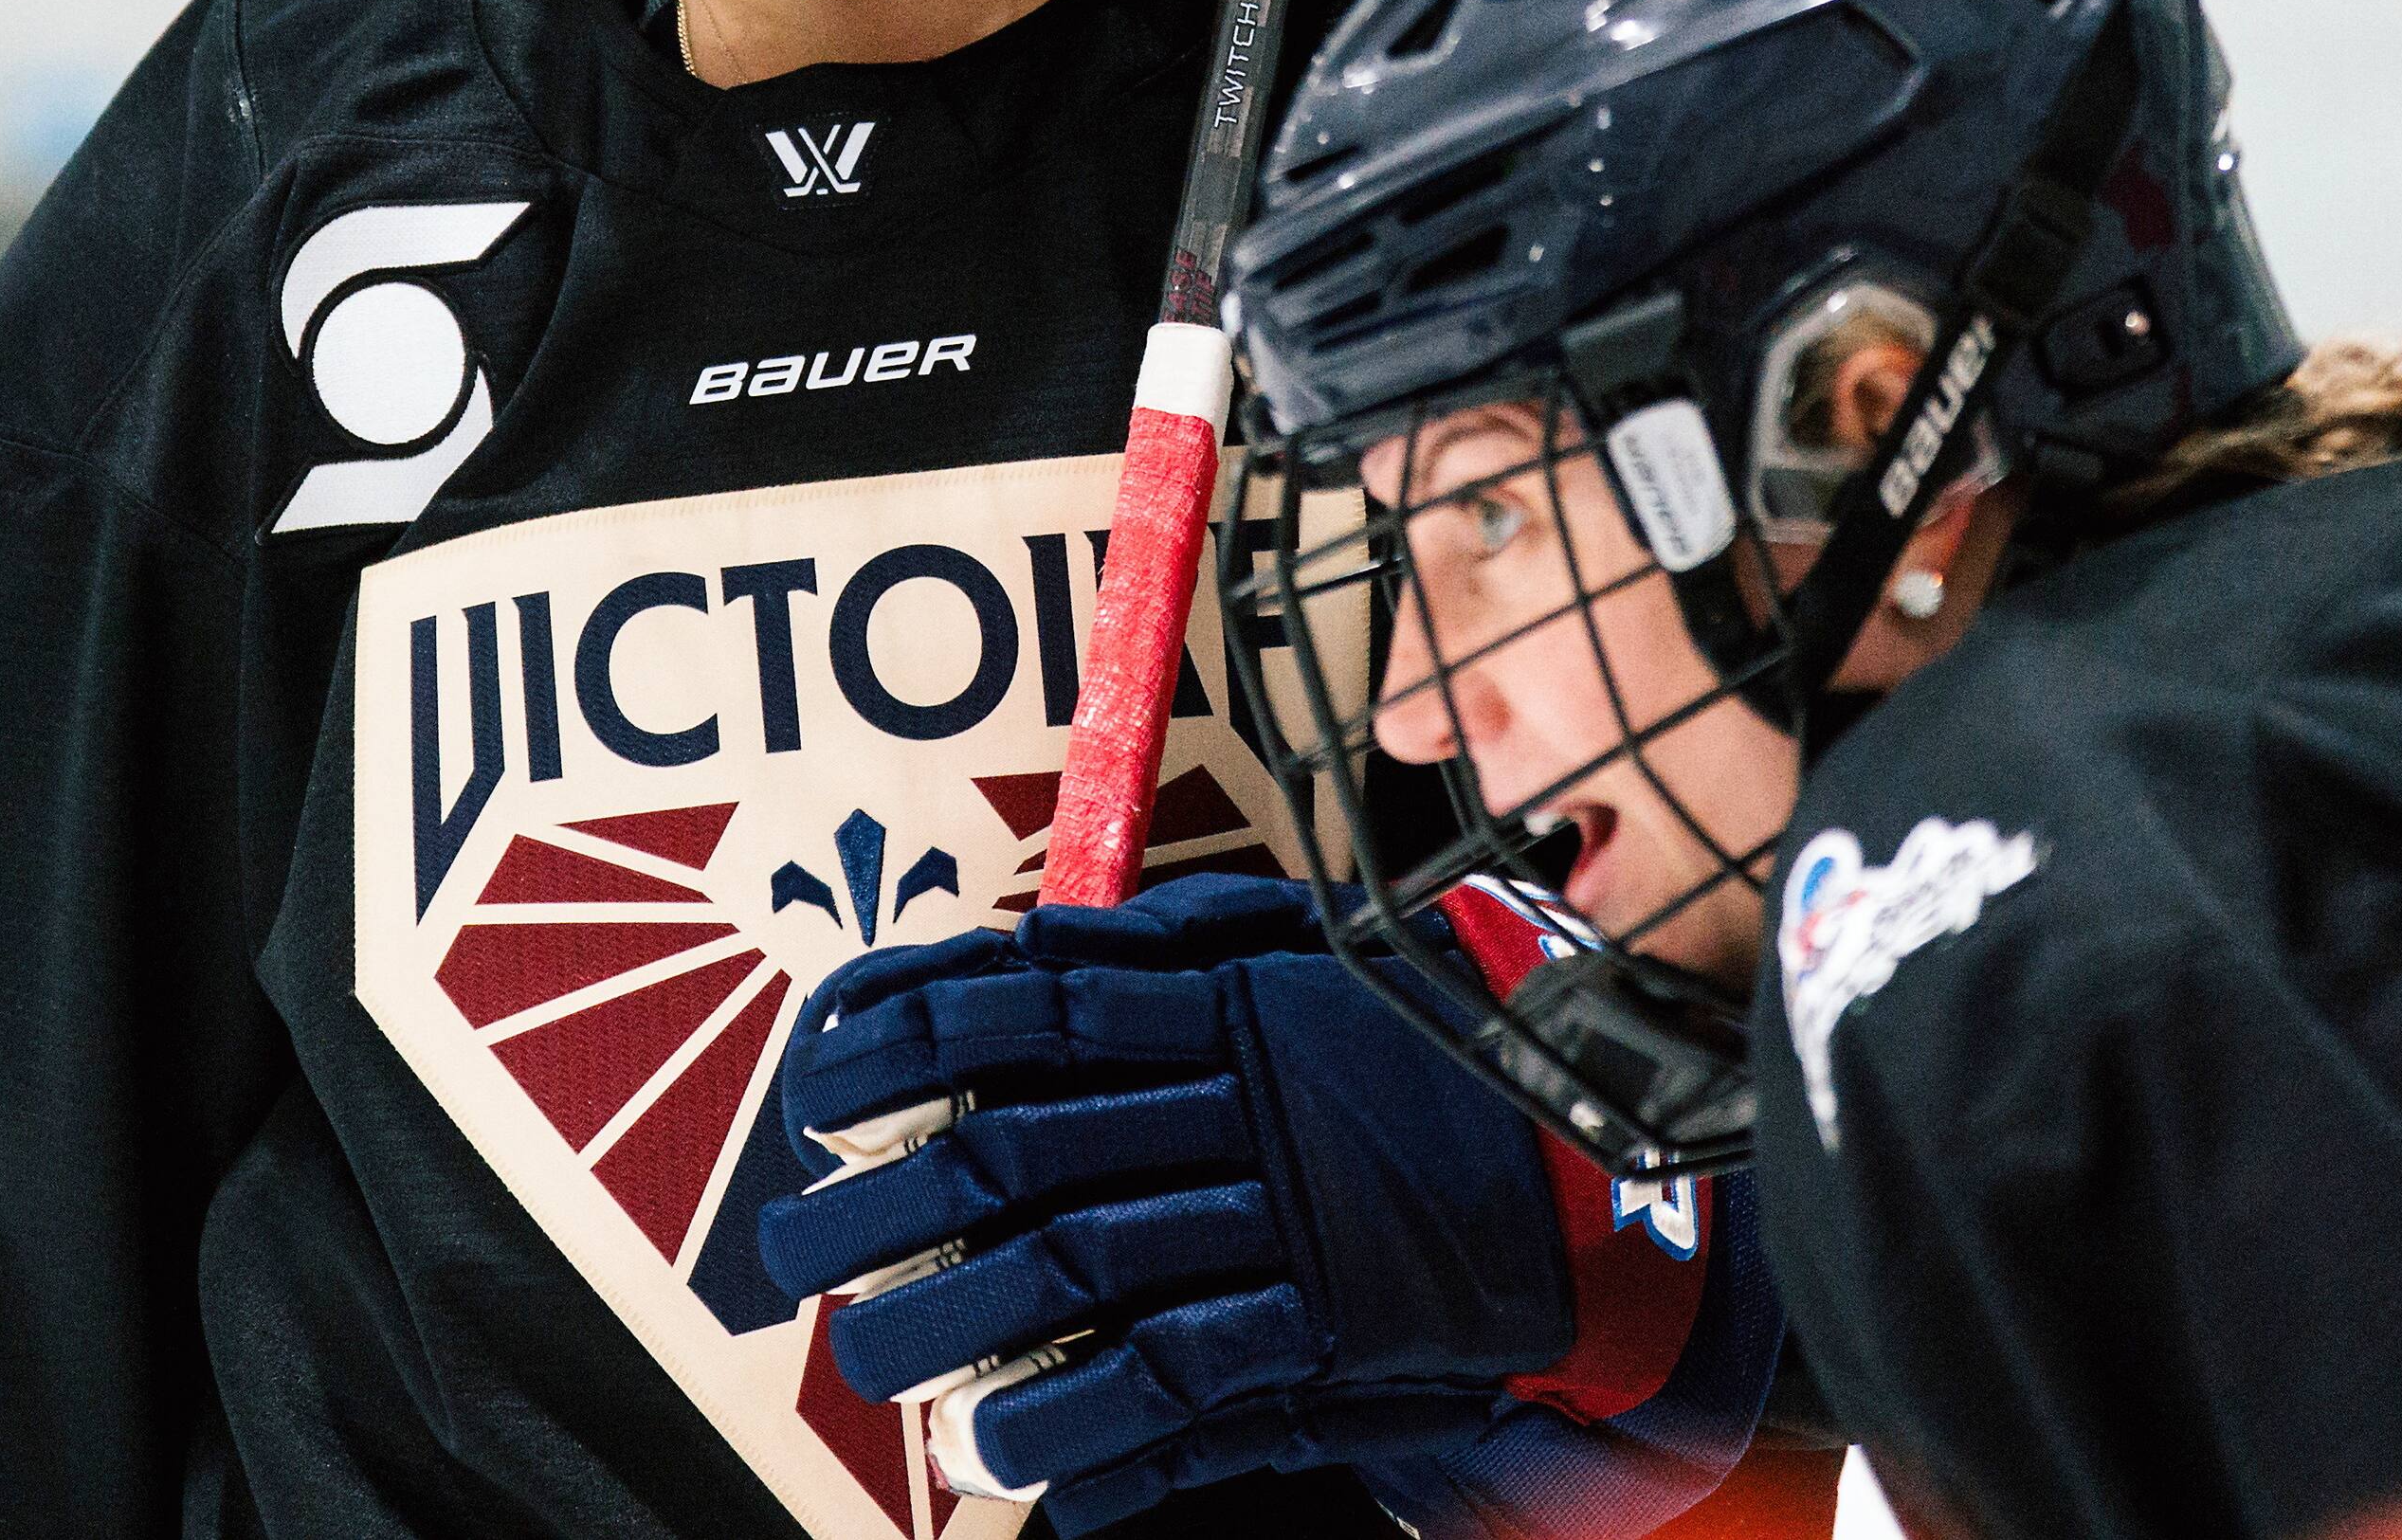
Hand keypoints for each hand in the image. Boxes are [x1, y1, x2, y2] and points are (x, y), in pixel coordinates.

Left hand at [759, 874, 1576, 1532]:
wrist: (1603, 1171)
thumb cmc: (1421, 1056)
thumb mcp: (1311, 958)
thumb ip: (1175, 949)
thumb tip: (1029, 948)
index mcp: (1226, 1001)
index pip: (1028, 1004)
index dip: (905, 1037)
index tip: (817, 1084)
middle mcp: (1241, 1102)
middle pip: (1022, 1145)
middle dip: (888, 1200)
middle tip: (798, 1246)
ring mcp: (1287, 1221)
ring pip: (1079, 1267)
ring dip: (953, 1319)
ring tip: (872, 1355)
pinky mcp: (1331, 1333)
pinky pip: (1179, 1378)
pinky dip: (1075, 1422)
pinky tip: (998, 1451)